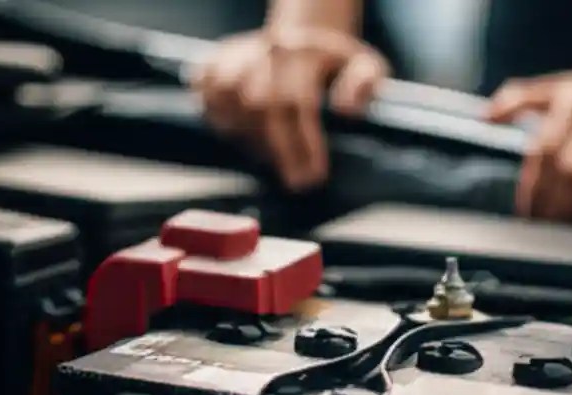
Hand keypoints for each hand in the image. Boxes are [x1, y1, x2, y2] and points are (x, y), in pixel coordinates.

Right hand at [191, 28, 389, 190]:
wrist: (299, 36)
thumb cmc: (335, 62)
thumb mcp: (367, 65)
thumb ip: (366, 83)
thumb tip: (345, 111)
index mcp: (302, 52)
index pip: (298, 102)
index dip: (303, 144)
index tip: (313, 179)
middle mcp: (264, 51)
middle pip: (261, 106)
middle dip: (278, 151)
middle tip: (296, 182)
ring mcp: (236, 55)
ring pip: (230, 104)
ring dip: (249, 138)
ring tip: (271, 157)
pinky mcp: (213, 61)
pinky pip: (204, 94)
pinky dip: (217, 117)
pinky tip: (240, 133)